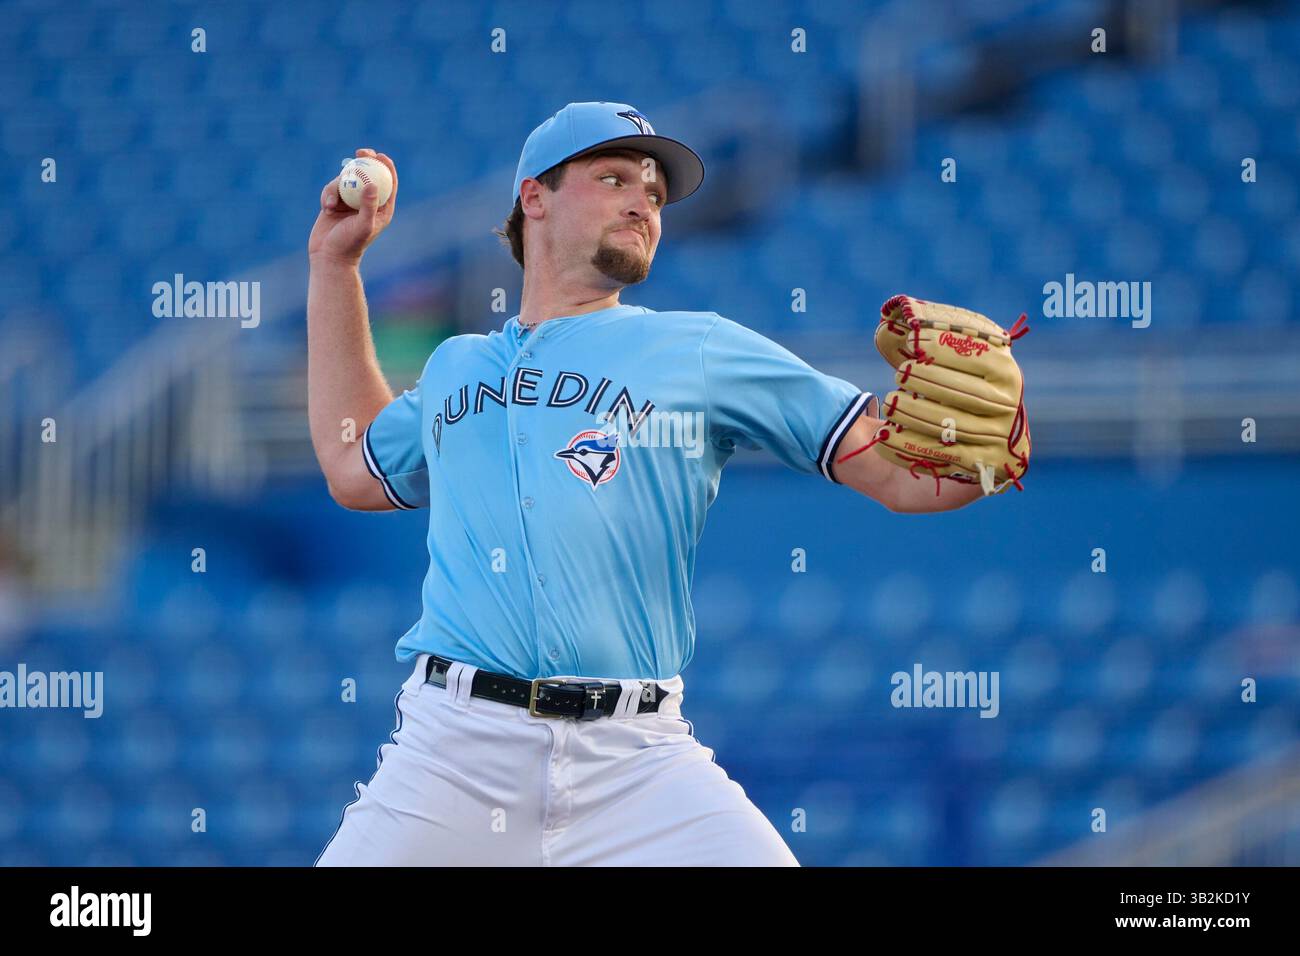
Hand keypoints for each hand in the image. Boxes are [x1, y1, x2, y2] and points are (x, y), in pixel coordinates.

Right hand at [308, 148, 398, 265]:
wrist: (328, 256)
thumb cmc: (350, 244)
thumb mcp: (363, 225)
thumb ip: (369, 205)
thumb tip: (373, 184)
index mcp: (382, 209)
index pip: (389, 183)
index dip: (386, 166)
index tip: (380, 155)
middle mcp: (367, 203)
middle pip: (369, 174)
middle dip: (365, 160)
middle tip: (361, 152)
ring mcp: (350, 202)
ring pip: (346, 179)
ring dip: (337, 186)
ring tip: (331, 205)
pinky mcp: (335, 203)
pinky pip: (332, 188)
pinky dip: (328, 194)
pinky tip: (326, 208)